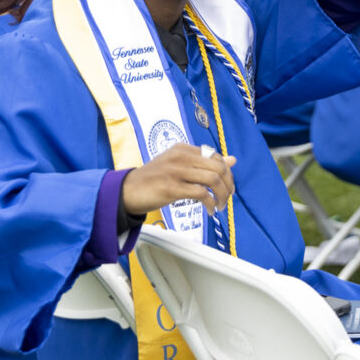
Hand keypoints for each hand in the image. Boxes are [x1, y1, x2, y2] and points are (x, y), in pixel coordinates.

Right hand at [120, 144, 236, 216]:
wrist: (127, 191)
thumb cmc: (153, 179)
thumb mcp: (178, 165)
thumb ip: (203, 162)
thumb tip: (232, 159)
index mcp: (183, 149)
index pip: (215, 156)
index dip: (227, 173)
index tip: (228, 187)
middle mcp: (181, 156)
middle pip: (218, 166)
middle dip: (228, 184)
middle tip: (227, 197)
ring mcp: (176, 171)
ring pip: (213, 179)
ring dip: (222, 196)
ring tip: (220, 206)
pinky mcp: (171, 188)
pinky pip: (201, 194)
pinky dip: (210, 204)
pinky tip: (210, 210)